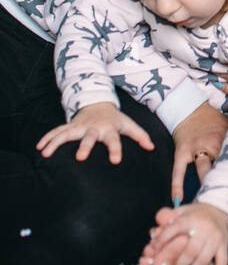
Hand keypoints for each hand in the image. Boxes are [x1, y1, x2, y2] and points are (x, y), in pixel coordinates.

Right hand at [36, 101, 154, 164]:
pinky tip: (39, 147)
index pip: (114, 140)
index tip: (115, 161)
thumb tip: (152, 148)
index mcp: (109, 129)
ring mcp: (79, 126)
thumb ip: (140, 136)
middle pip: (89, 137)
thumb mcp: (129, 124)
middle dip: (85, 146)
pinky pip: (56, 131)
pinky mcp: (69, 126)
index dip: (115, 149)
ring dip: (56, 142)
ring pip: (66, 133)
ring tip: (46, 153)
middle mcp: (93, 127)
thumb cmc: (115, 119)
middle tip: (80, 158)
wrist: (98, 103)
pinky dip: (47, 138)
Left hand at [143, 202, 227, 264]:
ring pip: (203, 260)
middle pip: (189, 252)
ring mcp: (215, 237)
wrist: (218, 210)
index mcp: (189, 219)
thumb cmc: (194, 215)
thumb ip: (165, 218)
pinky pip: (222, 263)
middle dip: (179, 264)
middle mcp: (203, 228)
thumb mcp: (180, 211)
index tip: (156, 250)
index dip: (162, 241)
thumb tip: (153, 233)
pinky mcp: (224, 245)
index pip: (172, 230)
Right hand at [171, 103, 227, 201]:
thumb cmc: (212, 119)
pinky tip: (178, 199)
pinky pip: (178, 170)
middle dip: (227, 184)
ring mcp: (196, 147)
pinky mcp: (181, 151)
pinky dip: (177, 185)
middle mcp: (213, 144)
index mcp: (226, 140)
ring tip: (211, 204)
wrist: (189, 107)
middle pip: (221, 168)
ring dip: (208, 185)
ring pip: (204, 170)